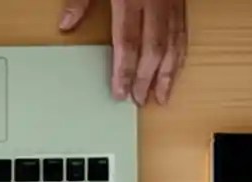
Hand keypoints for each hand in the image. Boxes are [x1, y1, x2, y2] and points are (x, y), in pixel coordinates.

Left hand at [58, 0, 186, 105]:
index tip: (120, 91)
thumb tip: (66, 24)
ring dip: (169, 72)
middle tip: (140, 101)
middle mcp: (156, 1)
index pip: (128, 42)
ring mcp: (171, 0)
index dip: (125, 70)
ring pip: (175, 42)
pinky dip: (181, 52)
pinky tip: (177, 67)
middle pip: (154, 48)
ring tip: (162, 96)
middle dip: (148, 78)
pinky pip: (184, 30)